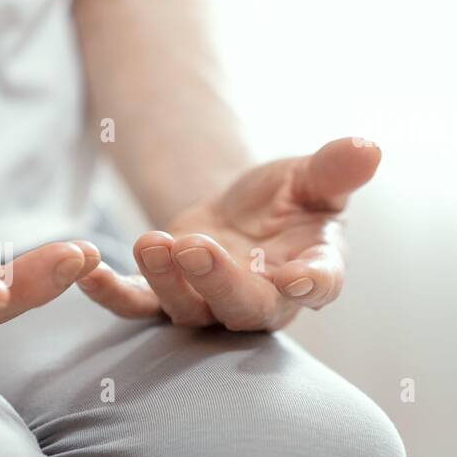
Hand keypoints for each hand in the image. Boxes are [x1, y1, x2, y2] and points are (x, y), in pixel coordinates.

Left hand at [76, 138, 380, 330]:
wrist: (243, 213)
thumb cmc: (288, 200)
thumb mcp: (311, 176)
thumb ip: (335, 168)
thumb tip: (369, 147)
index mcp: (312, 272)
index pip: (318, 284)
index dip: (310, 283)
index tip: (300, 277)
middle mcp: (262, 301)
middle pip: (243, 308)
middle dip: (218, 282)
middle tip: (194, 247)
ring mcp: (209, 305)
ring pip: (187, 309)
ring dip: (166, 279)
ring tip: (151, 239)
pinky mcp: (165, 298)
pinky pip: (135, 305)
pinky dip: (109, 294)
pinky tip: (86, 270)